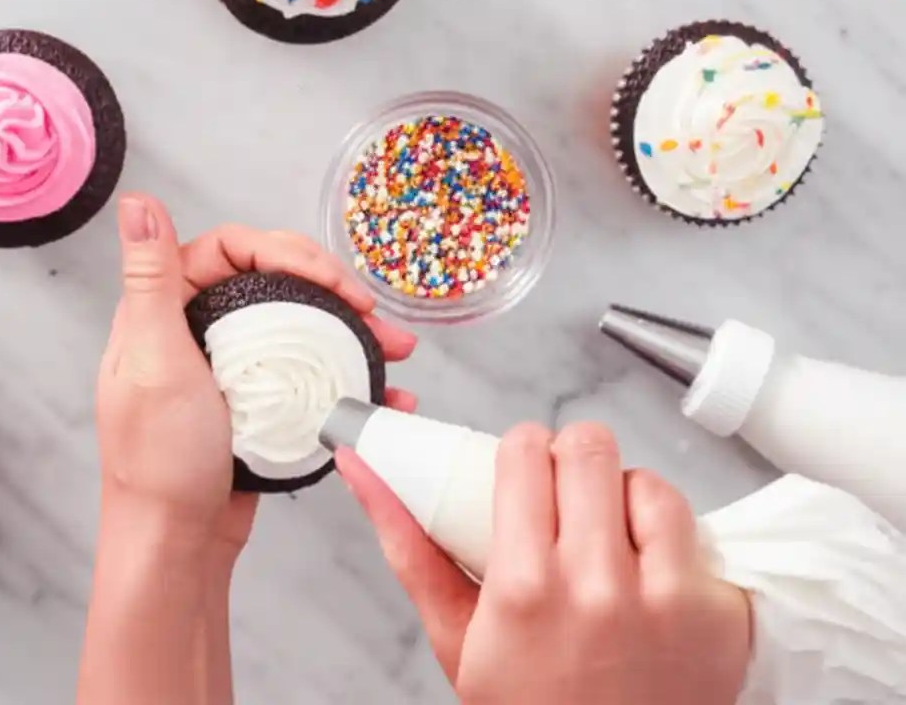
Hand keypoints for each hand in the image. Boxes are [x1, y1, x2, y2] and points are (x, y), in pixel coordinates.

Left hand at [97, 192, 418, 555]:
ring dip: (353, 333)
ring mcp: (231, 370)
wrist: (177, 546)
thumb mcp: (156, 362)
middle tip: (375, 314)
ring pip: (300, 328)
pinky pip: (309, 375)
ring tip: (398, 351)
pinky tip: (384, 396)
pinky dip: (349, 380)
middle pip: (275, 284)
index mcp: (164, 310)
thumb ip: (150, 280)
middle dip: (333, 292)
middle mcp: (196, 332)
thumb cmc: (158, 462)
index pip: (232, 250)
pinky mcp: (259, 406)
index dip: (287, 252)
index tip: (332, 282)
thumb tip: (137, 203)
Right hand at [339, 422, 751, 704]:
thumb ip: (409, 545)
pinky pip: (697, 532)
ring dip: (624, 496)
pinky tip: (649, 572)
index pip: (525, 452)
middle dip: (571, 460)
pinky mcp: (720, 613)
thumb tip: (363, 471)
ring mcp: (668, 598)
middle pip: (589, 448)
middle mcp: (598, 586)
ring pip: (647, 481)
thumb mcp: (455, 637)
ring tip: (608, 535)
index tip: (522, 467)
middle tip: (564, 494)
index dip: (520, 451)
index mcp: (523, 587)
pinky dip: (672, 539)